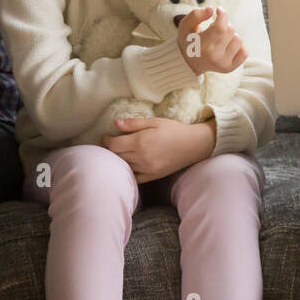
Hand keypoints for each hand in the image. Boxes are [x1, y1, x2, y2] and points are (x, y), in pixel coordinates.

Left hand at [100, 116, 214, 182]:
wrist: (193, 145)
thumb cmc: (174, 130)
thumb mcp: (155, 122)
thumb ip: (134, 123)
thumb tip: (116, 124)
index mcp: (140, 141)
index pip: (113, 145)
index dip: (106, 140)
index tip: (107, 136)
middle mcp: (141, 157)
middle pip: (116, 156)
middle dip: (110, 149)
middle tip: (110, 144)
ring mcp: (146, 168)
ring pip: (123, 166)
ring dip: (117, 160)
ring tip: (117, 153)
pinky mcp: (152, 176)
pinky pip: (133, 177)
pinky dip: (127, 172)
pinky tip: (126, 166)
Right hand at [175, 6, 247, 75]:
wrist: (189, 63)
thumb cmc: (189, 41)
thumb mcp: (185, 26)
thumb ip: (195, 15)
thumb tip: (211, 9)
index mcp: (201, 46)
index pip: (221, 26)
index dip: (223, 14)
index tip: (218, 11)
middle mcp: (213, 56)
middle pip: (231, 30)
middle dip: (225, 25)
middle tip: (215, 29)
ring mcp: (223, 64)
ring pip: (239, 40)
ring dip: (231, 35)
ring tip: (220, 39)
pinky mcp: (230, 68)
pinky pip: (244, 52)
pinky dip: (239, 46)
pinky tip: (227, 46)